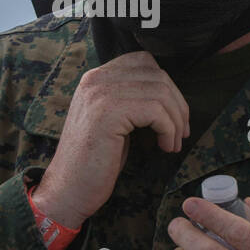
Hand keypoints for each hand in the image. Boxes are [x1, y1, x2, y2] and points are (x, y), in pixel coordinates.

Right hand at [33, 51, 189, 228]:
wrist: (68, 189)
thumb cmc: (94, 160)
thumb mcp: (113, 120)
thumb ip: (131, 99)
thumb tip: (170, 94)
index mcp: (95, 78)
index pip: (143, 61)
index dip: (167, 87)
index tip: (174, 115)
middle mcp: (96, 79)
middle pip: (157, 75)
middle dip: (177, 104)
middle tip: (181, 132)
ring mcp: (100, 94)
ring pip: (160, 92)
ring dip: (175, 121)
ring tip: (172, 143)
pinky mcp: (107, 113)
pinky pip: (155, 110)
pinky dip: (168, 130)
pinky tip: (164, 146)